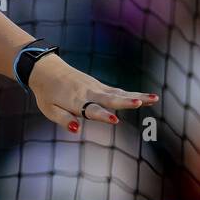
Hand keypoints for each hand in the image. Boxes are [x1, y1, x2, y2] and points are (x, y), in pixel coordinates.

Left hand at [28, 56, 157, 132]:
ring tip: (154, 98)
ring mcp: (95, 87)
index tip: (115, 120)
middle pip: (109, 98)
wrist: (45, 69)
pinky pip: (118, 90)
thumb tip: (76, 130)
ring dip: (137, 95)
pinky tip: (148, 97)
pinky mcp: (99, 85)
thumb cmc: (47, 94)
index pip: (91, 110)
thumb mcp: (49, 109)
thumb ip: (63, 119)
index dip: (103, 116)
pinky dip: (132, 93)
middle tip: (141, 102)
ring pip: (118, 93)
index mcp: (76, 101)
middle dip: (125, 102)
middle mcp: (88, 93)